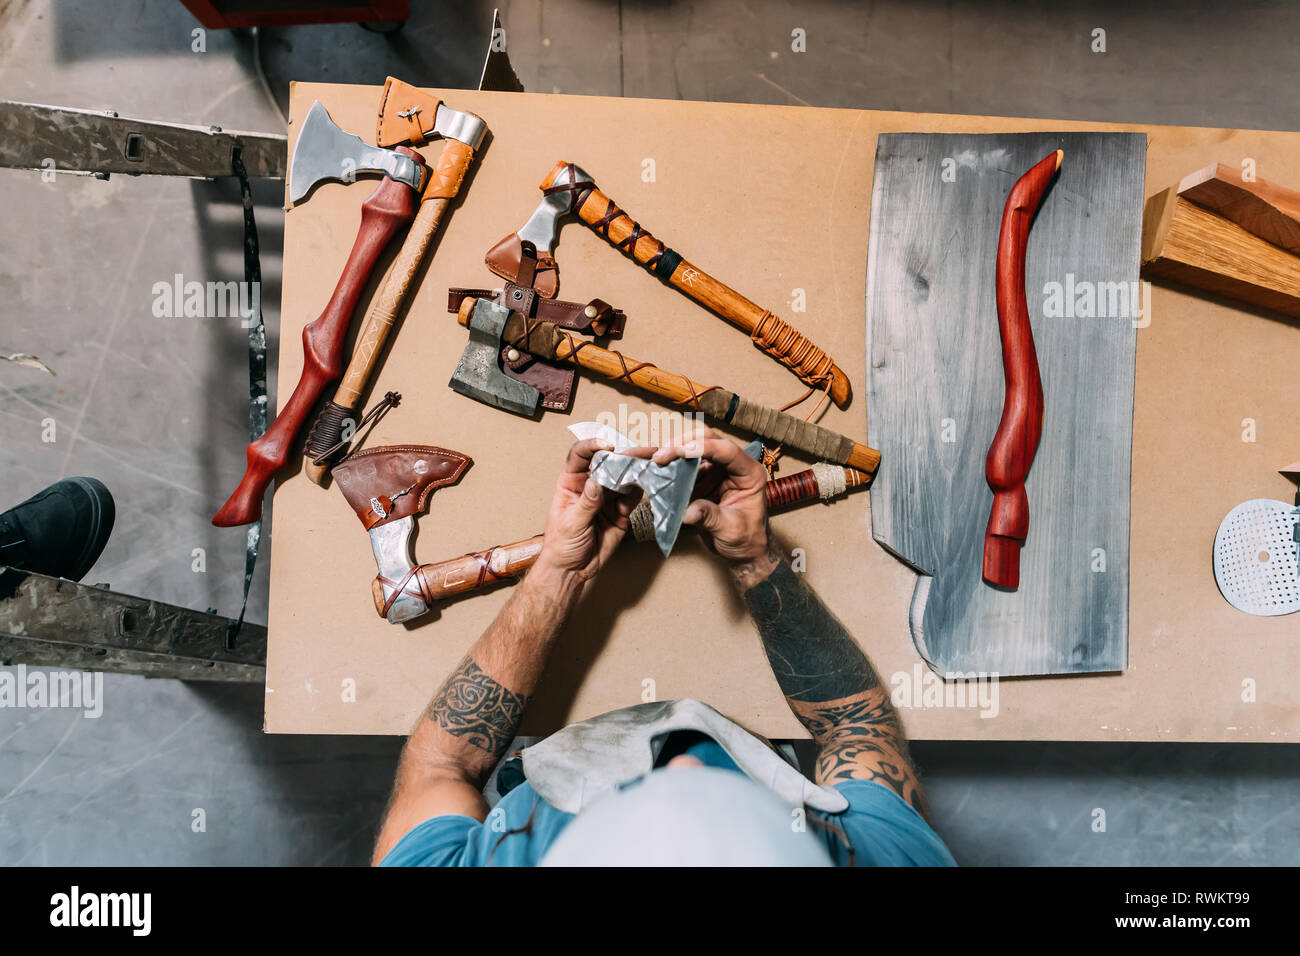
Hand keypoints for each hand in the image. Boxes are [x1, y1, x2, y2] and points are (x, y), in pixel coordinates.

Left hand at [535, 437, 642, 584]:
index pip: (580, 456)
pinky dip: (642, 490)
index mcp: (571, 482)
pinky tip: (651, 482)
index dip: (593, 446)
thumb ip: (586, 503)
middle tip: (644, 451)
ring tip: (653, 463)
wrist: (572, 570)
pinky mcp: (620, 511)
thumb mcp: (571, 524)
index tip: (608, 446)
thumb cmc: (561, 545)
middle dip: (625, 455)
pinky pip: (632, 497)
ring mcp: (607, 498)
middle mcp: (590, 485)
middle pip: (608, 463)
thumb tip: (596, 483)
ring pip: (624, 478)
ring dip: (638, 471)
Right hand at [652, 424, 769, 564]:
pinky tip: (657, 470)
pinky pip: (685, 466)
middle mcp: (733, 467)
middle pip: (709, 440)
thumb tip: (688, 511)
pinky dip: (671, 466)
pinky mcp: (703, 479)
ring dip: (674, 453)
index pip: (727, 451)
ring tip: (656, 461)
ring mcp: (717, 471)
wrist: (742, 551)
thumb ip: (710, 517)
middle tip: (662, 455)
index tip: (681, 452)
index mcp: (749, 474)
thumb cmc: (745, 539)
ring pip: (694, 448)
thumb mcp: (730, 530)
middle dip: (684, 443)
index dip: (704, 448)